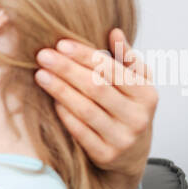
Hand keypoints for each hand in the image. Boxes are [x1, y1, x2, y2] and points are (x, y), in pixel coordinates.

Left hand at [35, 28, 157, 188]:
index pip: (113, 70)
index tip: (61, 43)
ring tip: (40, 74)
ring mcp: (122, 139)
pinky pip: (80, 132)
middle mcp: (137, 117)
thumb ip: (127, 59)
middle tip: (43, 55)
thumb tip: (115, 32)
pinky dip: (65, 114)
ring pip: (86, 110)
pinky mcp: (105, 156)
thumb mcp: (138, 86)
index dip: (86, 56)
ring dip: (60, 90)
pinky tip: (51, 100)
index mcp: (147, 95)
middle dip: (68, 69)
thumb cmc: (129, 111)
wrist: (132, 156)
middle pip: (97, 88)